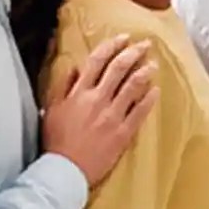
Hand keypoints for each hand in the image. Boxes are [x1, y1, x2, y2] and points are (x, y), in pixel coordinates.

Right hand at [43, 35, 160, 186]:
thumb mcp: (52, 109)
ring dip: (145, 72)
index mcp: (78, 93)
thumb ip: (62, 86)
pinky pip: (140, 111)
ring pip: (133, 87)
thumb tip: (74, 66)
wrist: (64, 170)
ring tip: (154, 63)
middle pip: (119, 69)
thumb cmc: (56, 140)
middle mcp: (97, 100)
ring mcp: (112, 116)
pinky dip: (149, 98)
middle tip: (146, 44)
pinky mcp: (123, 132)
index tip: (123, 38)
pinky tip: (156, 89)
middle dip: (133, 53)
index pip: (96, 61)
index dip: (112, 46)